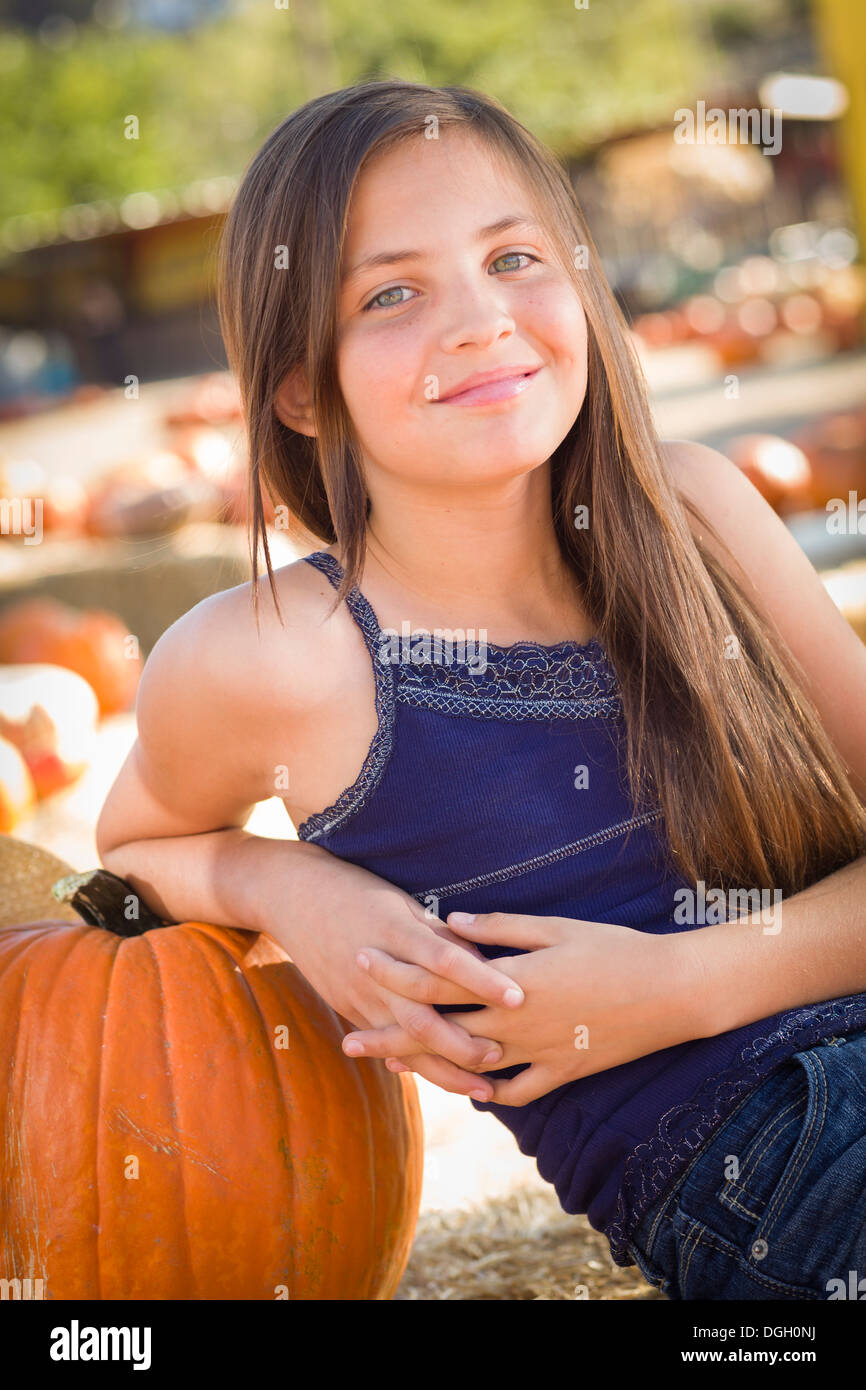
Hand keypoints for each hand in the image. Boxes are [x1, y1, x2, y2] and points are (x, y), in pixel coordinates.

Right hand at [257, 849, 524, 1098]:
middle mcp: (378, 971)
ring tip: (484, 1088)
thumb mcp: (402, 903)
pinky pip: (387, 1043)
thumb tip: (488, 960)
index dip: (481, 979)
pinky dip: (417, 1064)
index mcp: (397, 933)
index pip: (444, 960)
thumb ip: (441, 935)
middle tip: (503, 1056)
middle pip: (423, 1016)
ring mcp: (360, 995)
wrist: (294, 897)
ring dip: (445, 1069)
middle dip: (464, 1043)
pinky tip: (446, 1081)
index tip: (518, 995)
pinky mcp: (351, 1010)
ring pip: (406, 1043)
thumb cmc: (358, 891)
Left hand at [342, 909, 699, 1104]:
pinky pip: (517, 1091)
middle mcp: (516, 1023)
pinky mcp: (564, 1072)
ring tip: (393, 1066)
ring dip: (429, 1066)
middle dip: (391, 1034)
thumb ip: (499, 928)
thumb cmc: (613, 947)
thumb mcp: (554, 927)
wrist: (672, 991)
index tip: (360, 963)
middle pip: (440, 1030)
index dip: (395, 973)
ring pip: (470, 1066)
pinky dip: (489, 1091)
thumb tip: (449, 922)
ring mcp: (539, 1053)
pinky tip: (467, 1090)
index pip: (438, 980)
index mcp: (511, 980)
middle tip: (350, 1041)